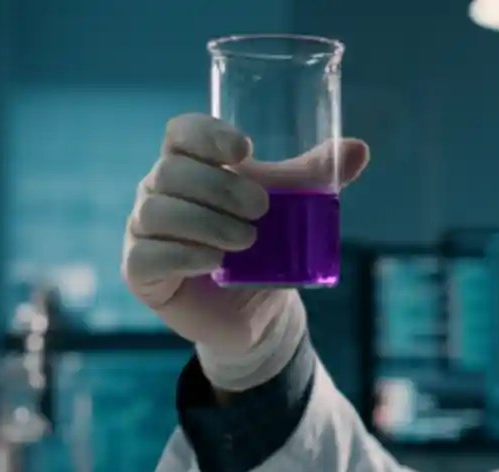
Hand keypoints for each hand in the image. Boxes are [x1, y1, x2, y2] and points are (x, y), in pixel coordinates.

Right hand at [122, 113, 369, 390]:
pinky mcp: (140, 272)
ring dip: (207, 223)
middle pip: (172, 171)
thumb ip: (314, 178)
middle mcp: (158, 191)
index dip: (207, 135)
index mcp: (189, 164)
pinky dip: (185, 254)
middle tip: (263, 210)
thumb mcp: (290, 210)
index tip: (245, 151)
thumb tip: (358, 149)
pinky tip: (215, 262)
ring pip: (159, 210)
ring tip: (247, 242)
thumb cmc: (265, 249)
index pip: (182, 132)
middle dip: (221, 188)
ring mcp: (143, 230)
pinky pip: (149, 254)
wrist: (257, 313)